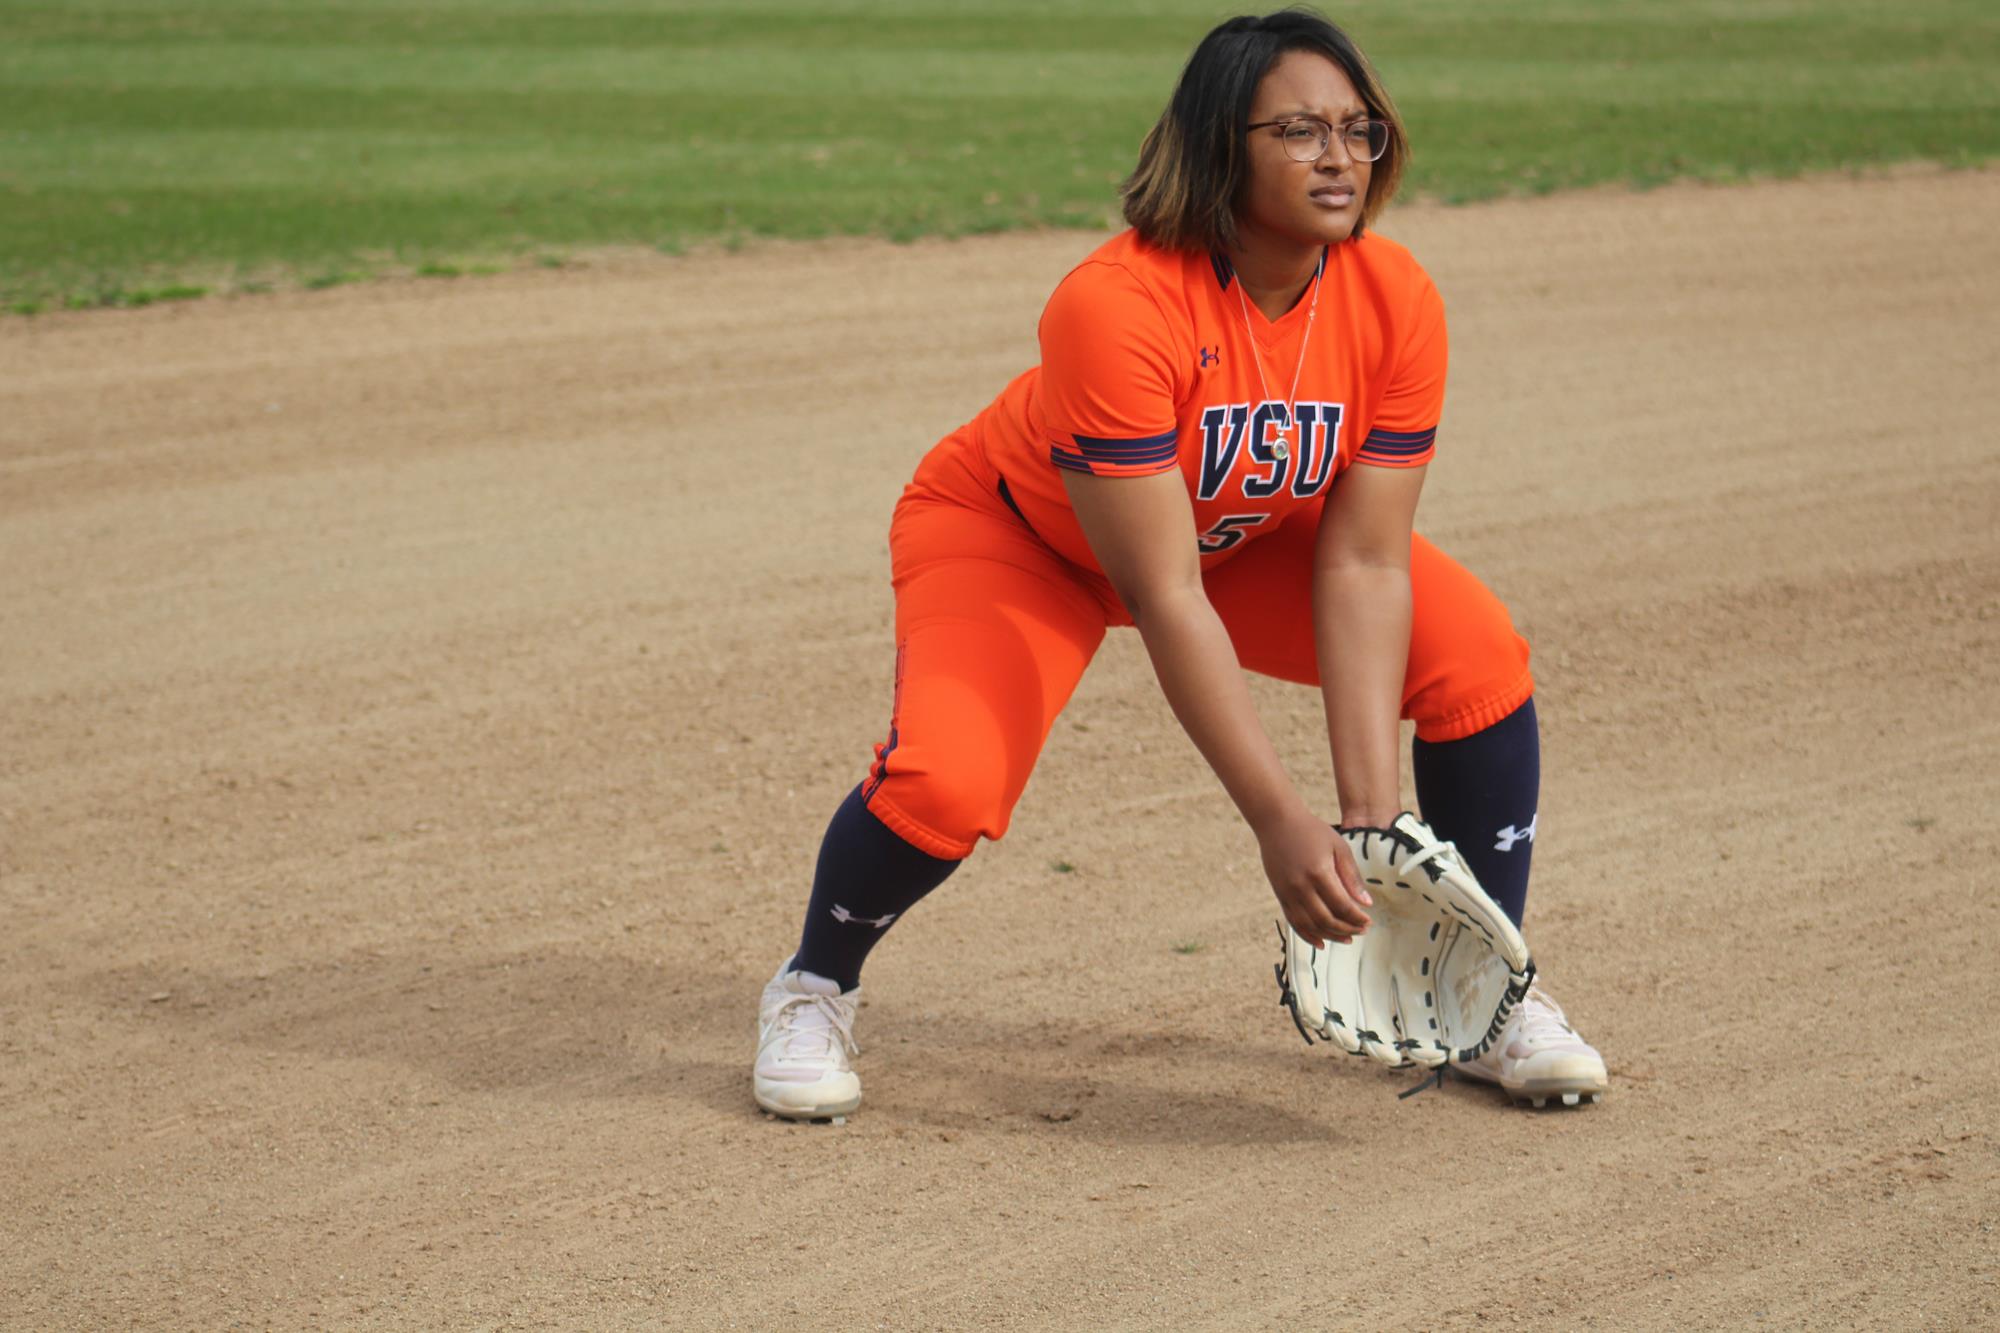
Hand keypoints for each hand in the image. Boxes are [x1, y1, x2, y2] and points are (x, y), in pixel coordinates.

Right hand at [1257, 809, 1371, 946]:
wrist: (1277, 822)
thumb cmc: (1311, 831)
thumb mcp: (1338, 847)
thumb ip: (1352, 876)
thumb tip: (1366, 903)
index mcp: (1319, 872)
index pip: (1342, 905)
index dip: (1357, 918)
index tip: (1369, 921)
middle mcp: (1301, 887)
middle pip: (1327, 919)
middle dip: (1347, 929)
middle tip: (1362, 931)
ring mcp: (1288, 893)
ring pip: (1310, 926)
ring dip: (1330, 936)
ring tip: (1346, 939)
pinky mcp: (1280, 896)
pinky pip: (1294, 922)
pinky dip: (1308, 936)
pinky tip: (1321, 943)